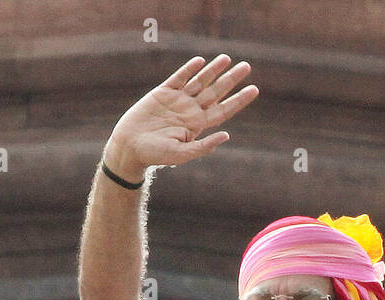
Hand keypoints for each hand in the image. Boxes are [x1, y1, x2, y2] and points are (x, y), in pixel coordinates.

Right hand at [104, 54, 258, 180]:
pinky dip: (189, 69)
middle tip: (247, 66)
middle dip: (231, 79)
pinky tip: (200, 61)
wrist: (130, 147)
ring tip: (227, 58)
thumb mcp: (182, 154)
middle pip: (216, 92)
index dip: (239, 100)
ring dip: (213, 70)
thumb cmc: (156, 154)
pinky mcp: (162, 92)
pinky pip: (179, 77)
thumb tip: (227, 135)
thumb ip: (204, 146)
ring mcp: (177, 100)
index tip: (254, 89)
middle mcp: (191, 111)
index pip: (223, 110)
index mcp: (198, 125)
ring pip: (200, 81)